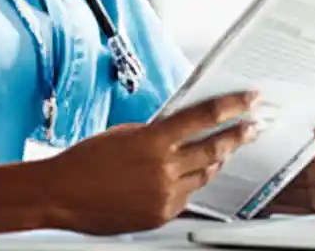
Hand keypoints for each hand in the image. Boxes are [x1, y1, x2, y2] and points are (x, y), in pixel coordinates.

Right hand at [45, 91, 259, 234]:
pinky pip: (186, 196)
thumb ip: (157, 132)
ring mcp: (165, 195)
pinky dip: (189, 184)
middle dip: (237, 136)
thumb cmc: (86, 160)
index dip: (233, 106)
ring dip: (215, 161)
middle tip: (252, 128)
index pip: (205, 117)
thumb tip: (183, 128)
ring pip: (204, 175)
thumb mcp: (125, 133)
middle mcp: (164, 169)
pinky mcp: (161, 214)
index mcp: (154, 141)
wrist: (62, 194)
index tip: (249, 100)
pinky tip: (185, 177)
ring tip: (223, 151)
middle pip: (214, 148)